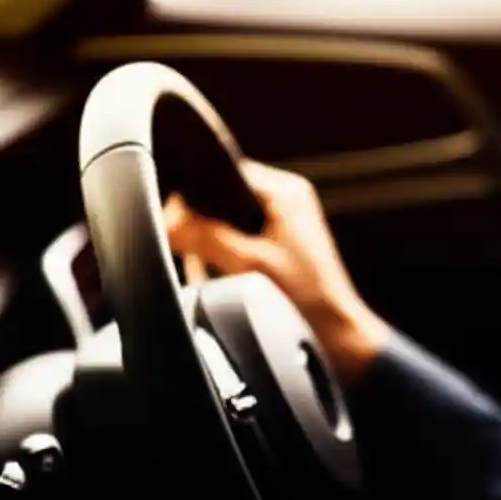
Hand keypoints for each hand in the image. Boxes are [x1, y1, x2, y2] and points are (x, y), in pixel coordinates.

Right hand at [163, 160, 388, 387]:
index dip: (194, 195)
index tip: (176, 219)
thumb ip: (205, 237)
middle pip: (222, 192)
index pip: (222, 171)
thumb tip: (166, 222)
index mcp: (284, 190)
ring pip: (229, 212)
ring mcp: (286, 215)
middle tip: (196, 247)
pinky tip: (226, 265)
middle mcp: (287, 195)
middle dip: (202, 218)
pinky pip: (241, 228)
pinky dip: (227, 245)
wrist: (334, 328)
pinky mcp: (283, 235)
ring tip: (216, 259)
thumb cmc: (307, 296)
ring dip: (215, 233)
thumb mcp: (248, 264)